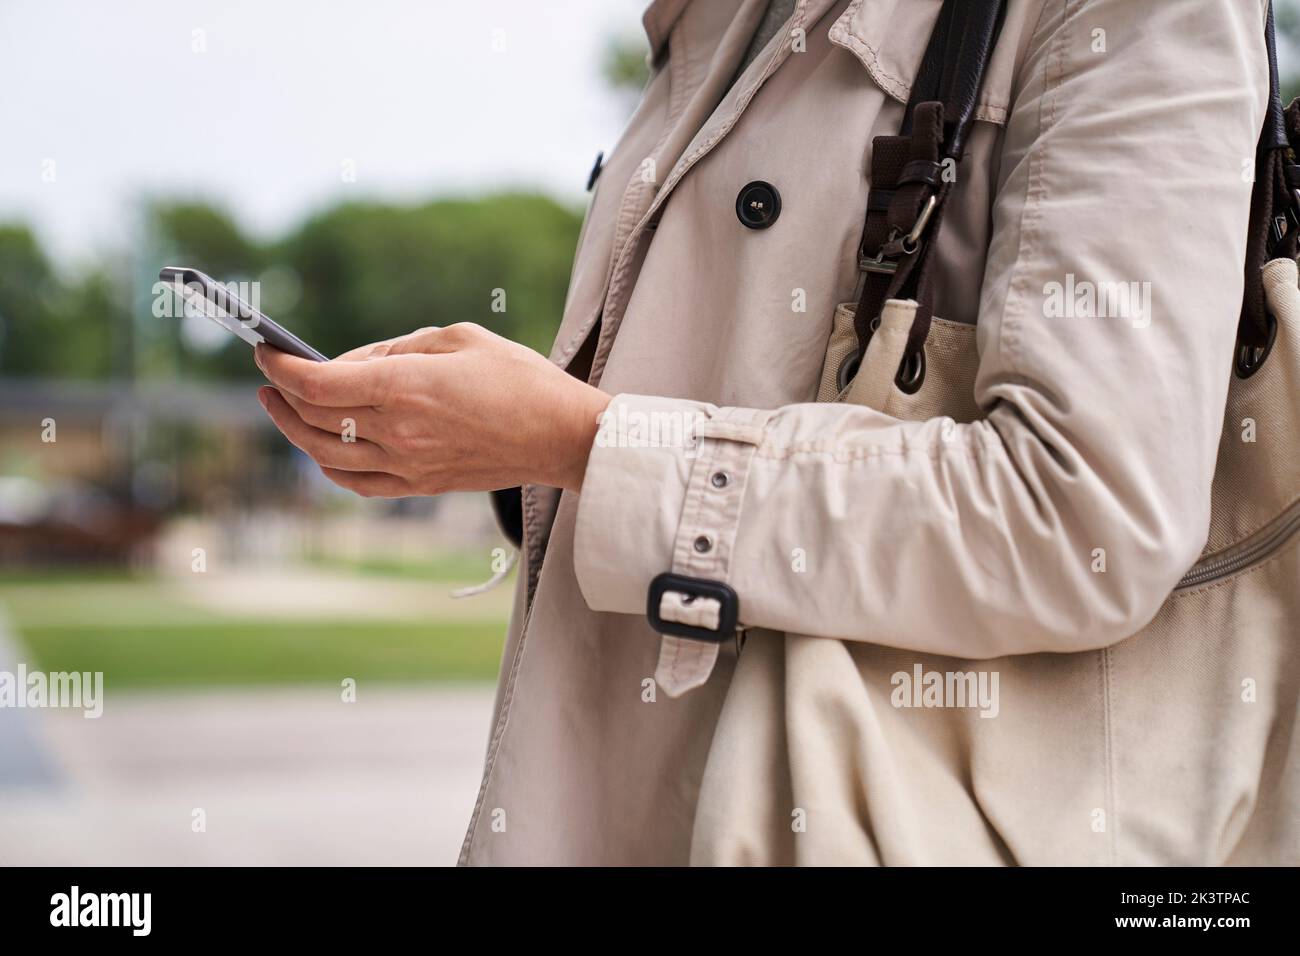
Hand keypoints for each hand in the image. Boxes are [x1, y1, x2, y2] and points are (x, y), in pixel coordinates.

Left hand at [254, 324, 610, 497]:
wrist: (560, 435)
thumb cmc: (518, 378)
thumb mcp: (458, 339)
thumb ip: (397, 347)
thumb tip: (352, 362)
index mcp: (404, 387)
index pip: (317, 383)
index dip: (281, 366)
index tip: (265, 350)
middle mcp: (398, 431)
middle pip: (313, 419)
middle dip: (281, 395)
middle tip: (270, 376)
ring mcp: (408, 465)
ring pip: (325, 455)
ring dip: (295, 431)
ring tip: (283, 407)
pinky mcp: (421, 486)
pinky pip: (356, 482)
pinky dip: (328, 464)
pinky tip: (321, 445)